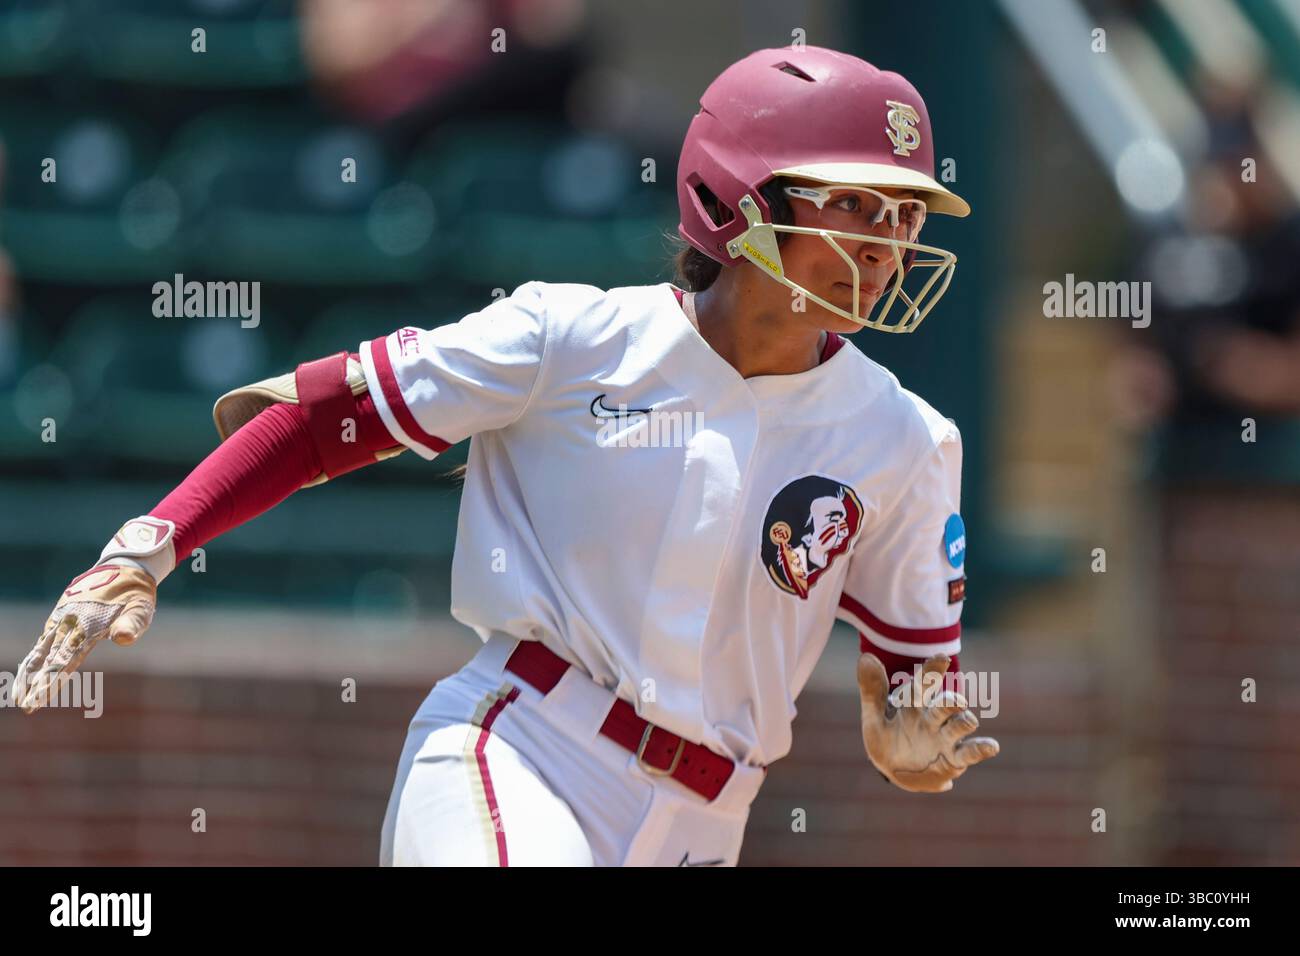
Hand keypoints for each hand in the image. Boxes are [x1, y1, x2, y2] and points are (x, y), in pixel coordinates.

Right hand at [13, 563, 156, 713]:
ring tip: (18, 694)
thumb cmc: (136, 592)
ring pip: (42, 649)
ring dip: (30, 672)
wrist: (125, 566)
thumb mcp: (141, 607)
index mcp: (89, 624)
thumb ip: (132, 623)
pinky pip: (44, 638)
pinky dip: (35, 655)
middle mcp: (70, 621)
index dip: (50, 682)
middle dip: (36, 683)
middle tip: (25, 705)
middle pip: (50, 658)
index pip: (66, 660)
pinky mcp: (61, 613)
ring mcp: (63, 617)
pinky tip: (28, 671)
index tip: (37, 701)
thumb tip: (124, 639)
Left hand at [856, 652, 998, 792]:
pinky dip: (980, 749)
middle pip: (944, 706)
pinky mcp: (954, 758)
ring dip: (964, 723)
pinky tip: (991, 746)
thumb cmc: (885, 738)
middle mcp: (933, 717)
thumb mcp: (874, 717)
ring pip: (958, 726)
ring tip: (968, 720)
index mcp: (914, 703)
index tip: (942, 658)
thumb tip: (866, 657)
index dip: (932, 670)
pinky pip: (969, 753)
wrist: (893, 770)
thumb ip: (872, 690)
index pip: (924, 683)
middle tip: (955, 700)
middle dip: (950, 702)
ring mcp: (945, 737)